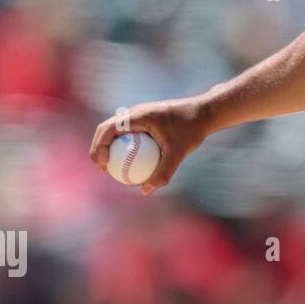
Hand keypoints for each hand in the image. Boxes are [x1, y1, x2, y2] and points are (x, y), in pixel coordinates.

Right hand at [88, 97, 211, 195]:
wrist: (205, 112)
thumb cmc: (192, 130)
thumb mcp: (179, 153)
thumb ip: (163, 172)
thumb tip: (144, 191)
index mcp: (138, 115)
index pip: (108, 129)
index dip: (99, 146)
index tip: (103, 165)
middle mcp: (135, 112)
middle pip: (107, 129)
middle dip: (99, 148)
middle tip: (103, 169)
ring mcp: (140, 114)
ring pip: (116, 130)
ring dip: (109, 146)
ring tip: (111, 168)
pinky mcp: (145, 118)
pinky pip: (129, 132)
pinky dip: (124, 145)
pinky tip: (130, 164)